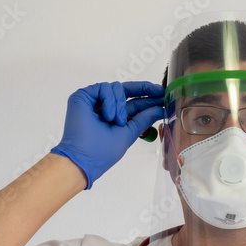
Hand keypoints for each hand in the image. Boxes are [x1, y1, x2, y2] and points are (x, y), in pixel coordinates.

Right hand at [50, 81, 164, 188]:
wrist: (83, 158)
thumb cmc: (102, 152)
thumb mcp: (129, 133)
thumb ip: (143, 119)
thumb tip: (159, 108)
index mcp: (115, 117)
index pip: (133, 103)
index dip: (147, 97)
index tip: (162, 95)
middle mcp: (104, 107)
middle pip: (126, 90)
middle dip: (144, 89)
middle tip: (158, 91)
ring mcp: (93, 101)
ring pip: (116, 88)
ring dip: (121, 104)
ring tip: (117, 121)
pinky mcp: (83, 96)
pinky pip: (103, 87)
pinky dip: (109, 100)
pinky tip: (108, 115)